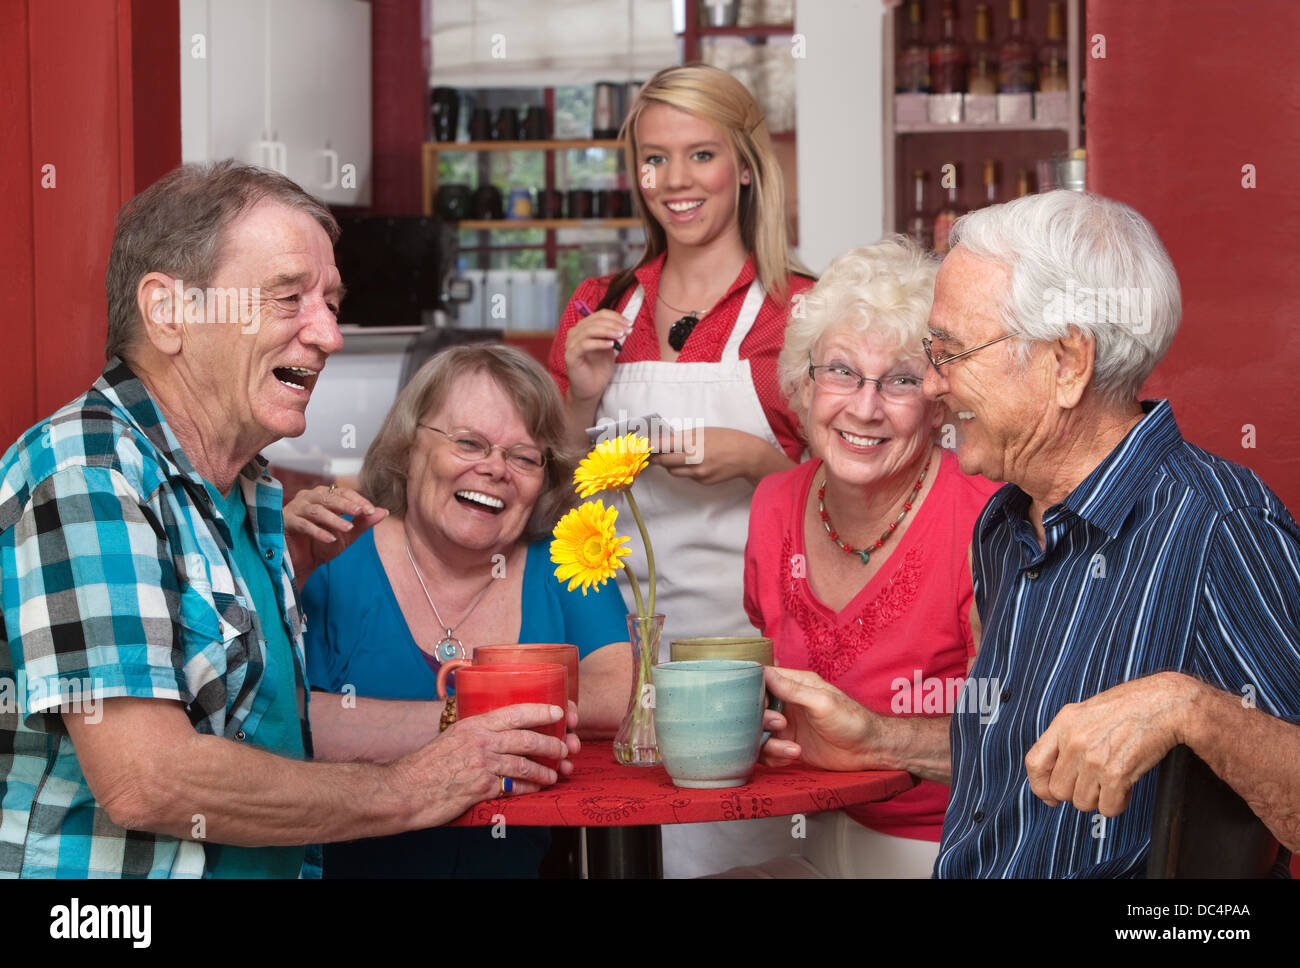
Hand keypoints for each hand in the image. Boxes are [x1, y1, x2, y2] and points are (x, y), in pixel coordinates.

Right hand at [283, 484, 386, 578]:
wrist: (301, 564)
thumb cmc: (321, 545)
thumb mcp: (346, 535)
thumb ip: (363, 522)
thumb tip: (384, 512)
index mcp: (323, 497)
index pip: (343, 493)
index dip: (358, 500)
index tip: (372, 510)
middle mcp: (308, 498)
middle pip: (329, 497)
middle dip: (347, 505)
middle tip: (362, 513)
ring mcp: (295, 509)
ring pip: (317, 510)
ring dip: (334, 519)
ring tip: (348, 528)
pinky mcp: (285, 522)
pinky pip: (303, 524)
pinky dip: (318, 531)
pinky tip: (330, 539)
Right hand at [399, 702, 577, 826]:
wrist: (404, 790)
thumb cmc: (426, 765)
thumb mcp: (451, 737)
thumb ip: (475, 734)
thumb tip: (496, 735)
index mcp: (474, 725)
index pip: (515, 712)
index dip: (540, 711)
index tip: (559, 712)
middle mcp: (480, 742)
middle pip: (526, 739)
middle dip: (551, 744)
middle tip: (564, 748)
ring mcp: (482, 765)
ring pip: (524, 764)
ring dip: (544, 770)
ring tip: (555, 773)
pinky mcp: (481, 788)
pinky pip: (513, 787)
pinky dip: (529, 788)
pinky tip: (536, 789)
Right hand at [564, 308, 629, 404]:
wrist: (591, 389)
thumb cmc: (599, 368)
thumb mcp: (609, 347)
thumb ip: (613, 335)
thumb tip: (625, 324)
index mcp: (584, 328)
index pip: (599, 315)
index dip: (616, 317)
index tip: (629, 323)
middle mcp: (575, 333)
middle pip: (595, 321)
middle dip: (614, 324)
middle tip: (627, 330)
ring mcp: (571, 344)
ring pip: (589, 330)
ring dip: (607, 331)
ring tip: (620, 336)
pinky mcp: (571, 356)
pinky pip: (584, 344)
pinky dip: (599, 343)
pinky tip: (611, 345)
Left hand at [651, 427, 791, 486]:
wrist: (748, 455)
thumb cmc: (727, 438)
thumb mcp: (703, 432)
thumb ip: (683, 437)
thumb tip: (665, 442)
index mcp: (692, 442)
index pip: (662, 446)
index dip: (648, 447)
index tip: (639, 447)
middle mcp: (692, 459)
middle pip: (663, 462)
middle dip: (656, 458)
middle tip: (650, 454)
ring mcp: (698, 473)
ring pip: (673, 471)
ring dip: (670, 465)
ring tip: (676, 456)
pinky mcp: (703, 481)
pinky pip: (687, 476)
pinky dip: (686, 470)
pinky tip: (696, 463)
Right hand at [758, 667, 887, 771]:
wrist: (868, 751)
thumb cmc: (851, 720)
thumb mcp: (821, 702)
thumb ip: (792, 689)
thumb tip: (765, 672)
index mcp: (794, 684)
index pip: (762, 679)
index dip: (753, 690)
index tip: (760, 703)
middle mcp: (787, 703)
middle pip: (754, 709)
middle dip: (762, 721)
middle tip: (781, 726)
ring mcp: (786, 726)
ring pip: (758, 733)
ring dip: (770, 745)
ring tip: (793, 750)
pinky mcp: (788, 745)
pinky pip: (767, 752)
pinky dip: (775, 757)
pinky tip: (793, 757)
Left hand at [1025, 672, 1201, 817]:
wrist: (1165, 704)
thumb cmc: (1131, 706)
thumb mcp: (1087, 712)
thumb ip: (1068, 737)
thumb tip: (1058, 769)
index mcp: (1064, 723)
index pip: (1035, 763)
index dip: (1040, 785)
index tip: (1049, 794)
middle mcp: (1075, 741)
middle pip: (1058, 789)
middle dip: (1076, 792)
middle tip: (1094, 784)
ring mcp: (1094, 758)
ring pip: (1082, 802)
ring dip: (1098, 799)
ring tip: (1111, 782)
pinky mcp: (1116, 773)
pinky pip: (1107, 808)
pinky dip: (1117, 804)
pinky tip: (1124, 788)